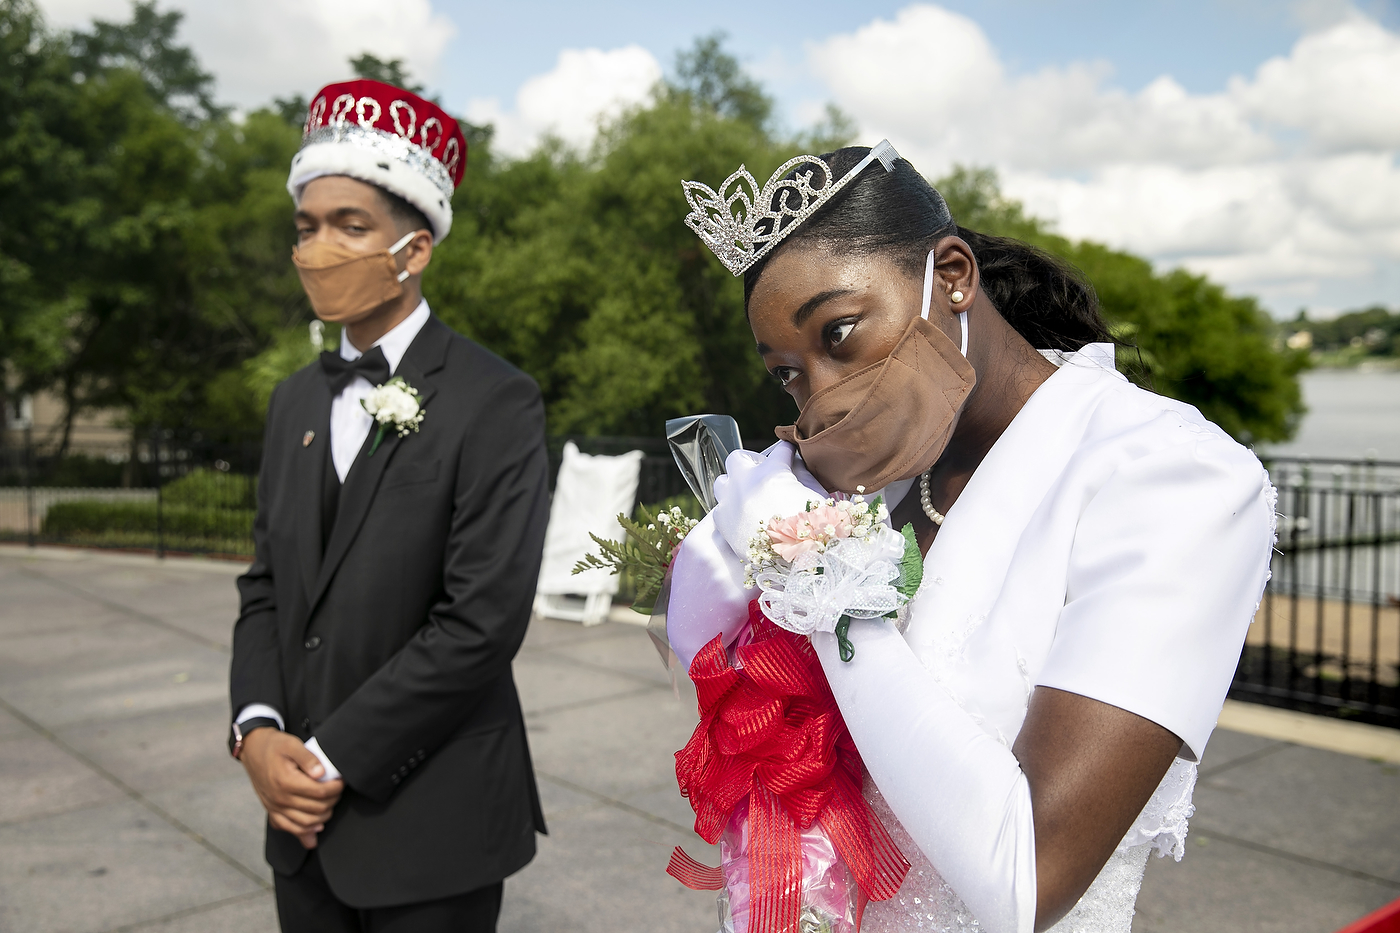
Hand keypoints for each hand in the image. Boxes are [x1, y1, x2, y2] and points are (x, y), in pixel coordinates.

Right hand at [240, 728, 343, 847]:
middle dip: (333, 800)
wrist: (253, 750)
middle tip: (338, 790)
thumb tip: (321, 773)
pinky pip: (289, 828)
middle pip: (316, 809)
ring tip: (330, 803)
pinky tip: (316, 829)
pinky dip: (305, 832)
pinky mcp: (272, 811)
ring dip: (323, 816)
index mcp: (286, 782)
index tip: (341, 781)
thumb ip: (308, 758)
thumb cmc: (274, 746)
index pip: (320, 792)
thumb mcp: (292, 744)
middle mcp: (280, 799)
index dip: (336, 788)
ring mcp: (275, 807)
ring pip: (306, 823)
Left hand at [711, 443, 827, 556]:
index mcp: (773, 472)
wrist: (796, 560)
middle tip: (763, 475)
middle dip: (751, 462)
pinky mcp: (722, 521)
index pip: (781, 449)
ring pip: (723, 481)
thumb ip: (805, 474)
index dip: (788, 453)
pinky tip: (744, 518)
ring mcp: (730, 500)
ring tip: (748, 497)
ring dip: (735, 485)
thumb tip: (795, 465)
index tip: (790, 457)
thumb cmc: (813, 527)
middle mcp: (746, 481)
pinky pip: (721, 507)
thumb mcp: (817, 495)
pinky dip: (731, 510)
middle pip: (739, 457)